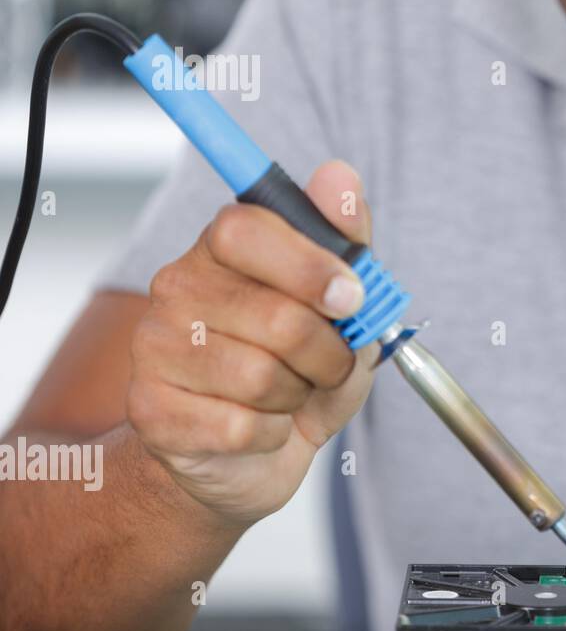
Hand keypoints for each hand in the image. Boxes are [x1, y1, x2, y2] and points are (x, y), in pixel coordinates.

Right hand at [127, 160, 377, 526]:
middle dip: (327, 352)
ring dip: (298, 394)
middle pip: (275, 316)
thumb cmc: (299, 368)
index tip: (350, 296)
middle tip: (329, 362)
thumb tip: (340, 174)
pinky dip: (271, 433)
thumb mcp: (342, 304)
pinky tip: (259, 426)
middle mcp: (177, 289)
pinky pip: (240, 426)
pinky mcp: (150, 411)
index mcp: (221, 250)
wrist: (249, 455)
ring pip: (260, 376)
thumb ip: (346, 240)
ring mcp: (155, 349)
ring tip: (290, 392)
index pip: (244, 230)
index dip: (309, 266)